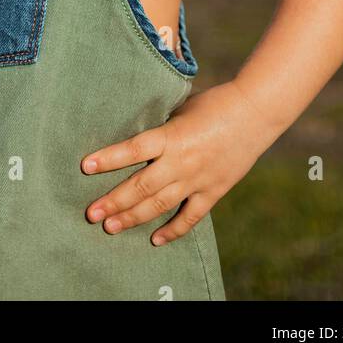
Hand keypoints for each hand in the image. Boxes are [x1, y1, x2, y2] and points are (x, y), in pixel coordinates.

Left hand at [80, 80, 277, 243]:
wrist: (255, 113)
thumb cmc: (214, 102)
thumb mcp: (181, 109)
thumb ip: (161, 127)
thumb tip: (136, 140)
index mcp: (172, 135)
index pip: (135, 149)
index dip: (109, 158)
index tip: (86, 166)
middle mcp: (182, 161)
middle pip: (142, 186)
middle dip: (114, 201)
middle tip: (91, 214)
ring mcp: (199, 179)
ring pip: (161, 205)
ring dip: (134, 218)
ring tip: (110, 227)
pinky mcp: (214, 191)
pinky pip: (191, 216)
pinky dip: (173, 230)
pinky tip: (155, 240)